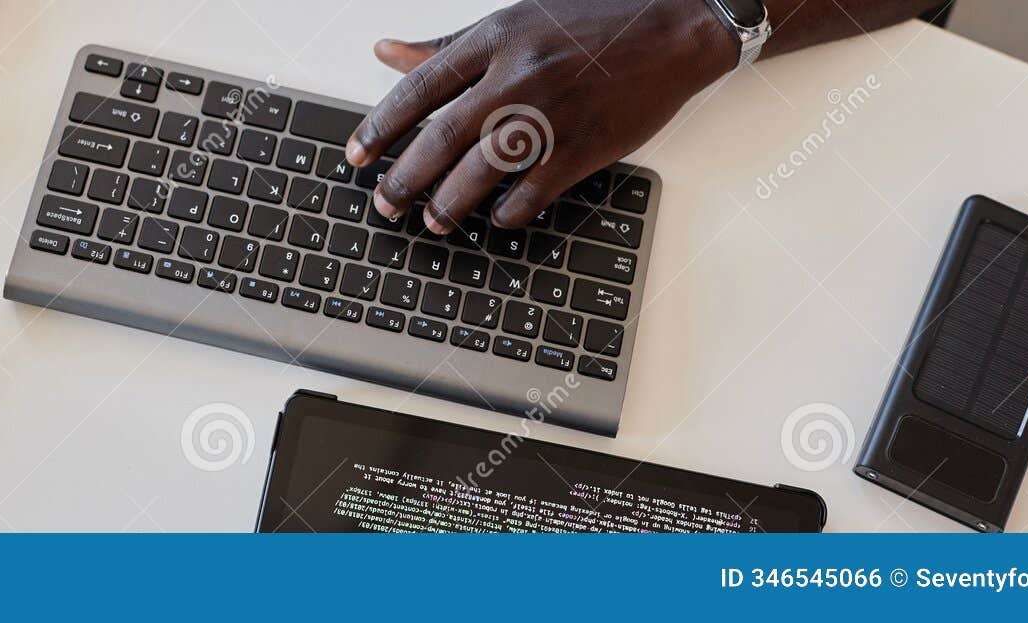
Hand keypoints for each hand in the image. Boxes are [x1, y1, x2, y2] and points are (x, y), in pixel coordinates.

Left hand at [346, 0, 734, 232]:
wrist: (671, 28)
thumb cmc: (589, 22)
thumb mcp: (511, 19)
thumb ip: (447, 46)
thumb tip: (386, 52)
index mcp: (494, 39)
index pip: (420, 88)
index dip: (381, 126)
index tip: (357, 156)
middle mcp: (517, 74)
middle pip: (442, 136)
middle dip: (405, 178)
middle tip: (385, 203)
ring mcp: (553, 112)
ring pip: (483, 169)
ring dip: (450, 202)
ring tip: (431, 220)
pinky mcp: (586, 144)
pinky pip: (535, 189)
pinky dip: (509, 211)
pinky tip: (495, 219)